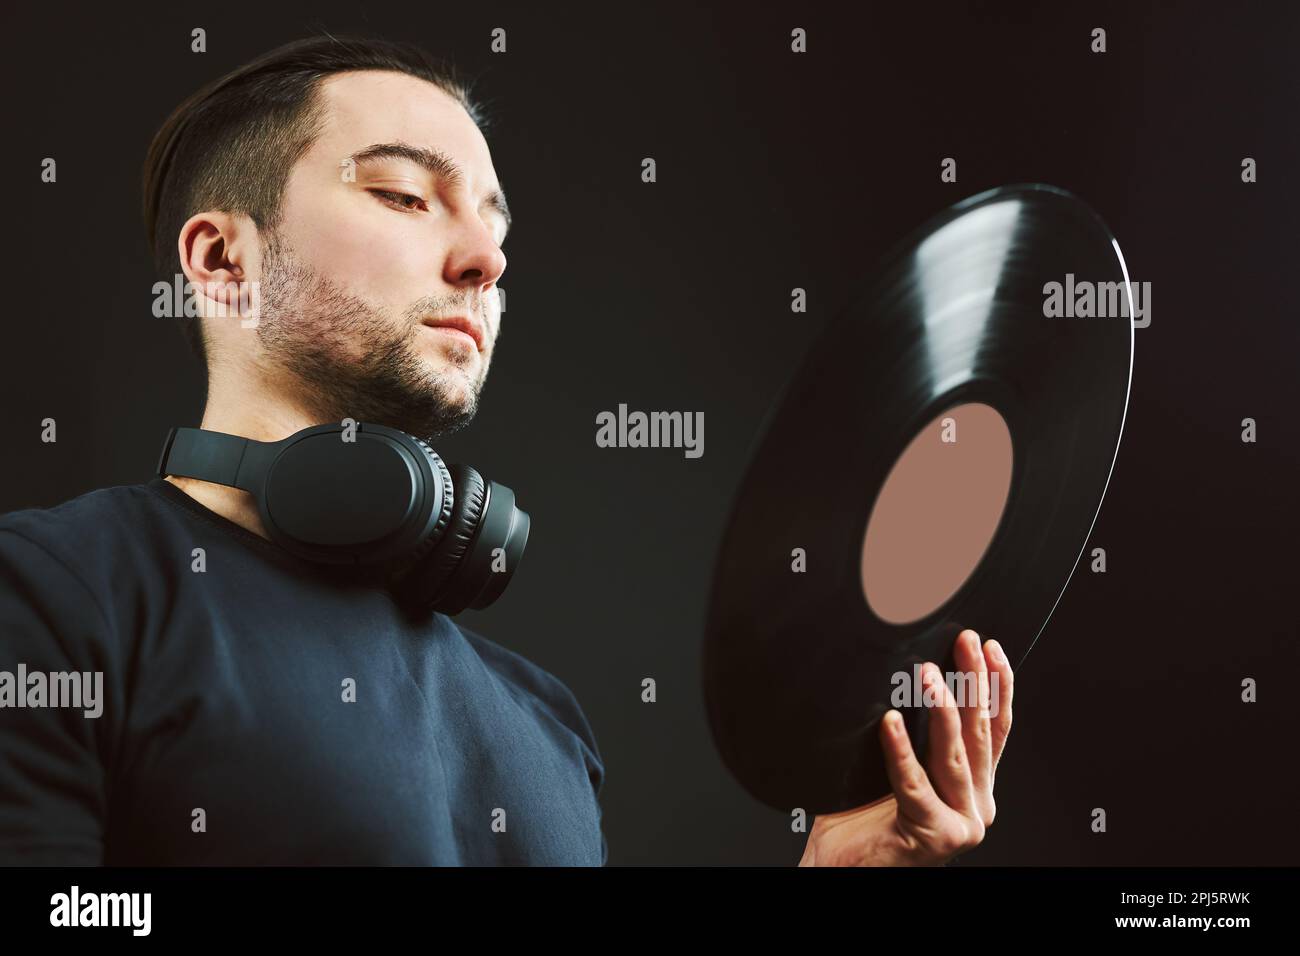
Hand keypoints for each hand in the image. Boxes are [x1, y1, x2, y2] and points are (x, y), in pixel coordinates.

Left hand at [798, 629, 1013, 865]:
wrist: (843, 866)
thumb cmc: (865, 816)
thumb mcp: (905, 766)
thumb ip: (920, 735)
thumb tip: (919, 673)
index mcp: (976, 788)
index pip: (995, 729)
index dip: (997, 686)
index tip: (991, 647)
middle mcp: (977, 805)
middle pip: (979, 734)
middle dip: (974, 682)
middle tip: (965, 641)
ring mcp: (962, 823)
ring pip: (953, 755)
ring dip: (941, 709)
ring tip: (927, 673)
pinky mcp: (935, 835)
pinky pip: (914, 783)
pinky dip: (900, 750)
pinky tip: (889, 721)